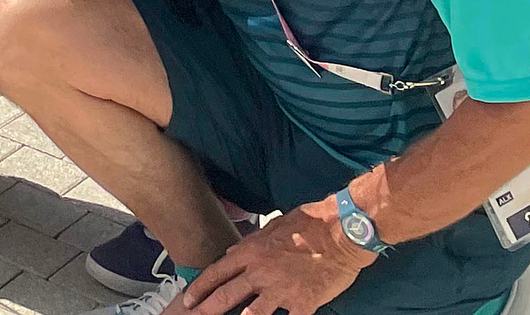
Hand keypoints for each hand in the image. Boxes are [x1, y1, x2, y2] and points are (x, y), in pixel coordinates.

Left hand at [178, 203, 372, 314]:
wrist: (341, 232)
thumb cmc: (309, 224)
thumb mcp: (271, 226)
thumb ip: (250, 243)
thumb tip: (233, 253)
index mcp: (251, 252)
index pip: (217, 273)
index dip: (200, 288)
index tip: (189, 299)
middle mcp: (261, 272)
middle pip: (227, 296)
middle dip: (208, 309)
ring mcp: (282, 290)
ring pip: (251, 314)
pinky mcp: (304, 303)